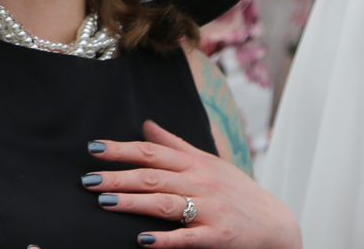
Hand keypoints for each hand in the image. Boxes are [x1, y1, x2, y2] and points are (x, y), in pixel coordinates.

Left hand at [85, 120, 300, 247]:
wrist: (276, 226)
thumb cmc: (239, 193)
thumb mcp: (210, 163)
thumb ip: (177, 146)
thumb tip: (147, 126)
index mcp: (196, 163)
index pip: (152, 152)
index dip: (122, 149)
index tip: (93, 148)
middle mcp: (201, 182)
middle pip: (153, 176)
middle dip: (118, 176)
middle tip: (87, 179)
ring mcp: (209, 209)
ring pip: (165, 203)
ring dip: (133, 202)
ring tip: (105, 202)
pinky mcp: (217, 236)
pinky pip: (188, 238)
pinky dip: (165, 239)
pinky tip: (142, 241)